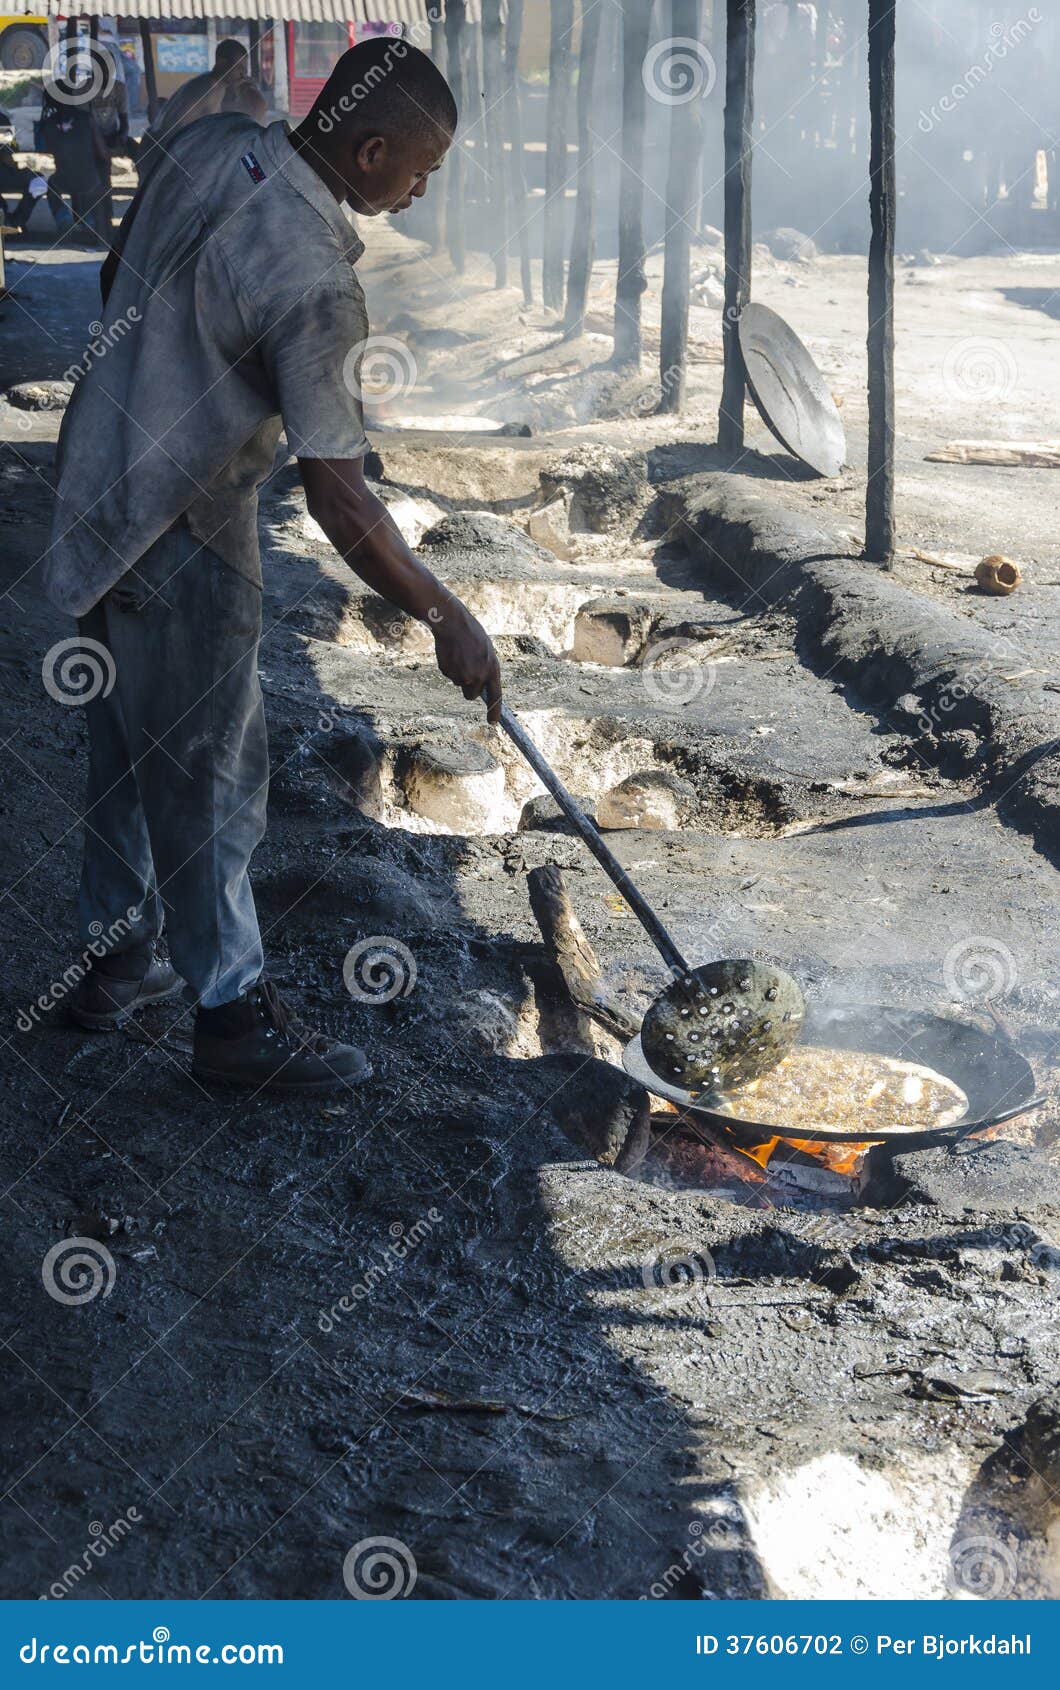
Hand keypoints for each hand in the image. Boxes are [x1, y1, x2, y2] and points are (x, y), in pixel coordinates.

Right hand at [432, 602, 501, 722]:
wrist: (453, 623)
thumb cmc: (472, 635)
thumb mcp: (486, 652)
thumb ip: (487, 670)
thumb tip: (483, 688)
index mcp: (492, 670)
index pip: (496, 696)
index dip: (494, 711)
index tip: (492, 722)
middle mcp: (478, 676)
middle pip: (471, 695)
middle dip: (469, 688)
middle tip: (467, 669)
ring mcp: (462, 676)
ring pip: (459, 684)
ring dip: (459, 674)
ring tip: (460, 655)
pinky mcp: (448, 672)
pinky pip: (449, 676)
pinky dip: (449, 667)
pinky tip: (451, 654)